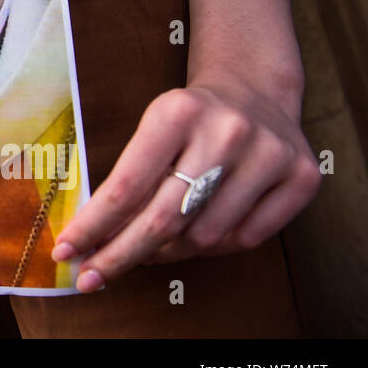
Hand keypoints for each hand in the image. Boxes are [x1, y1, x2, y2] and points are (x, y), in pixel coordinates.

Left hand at [51, 75, 319, 292]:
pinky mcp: (301, 178)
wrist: (254, 90)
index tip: (66, 251)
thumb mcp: (152, 128)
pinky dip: (214, 248)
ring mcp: (269, 155)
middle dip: (120, 255)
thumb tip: (91, 240)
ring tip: (148, 248)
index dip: (93, 226)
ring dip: (168, 253)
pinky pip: (246, 239)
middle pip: (164, 219)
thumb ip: (128, 179)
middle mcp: (227, 132)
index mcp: (177, 112)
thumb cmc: (190, 118)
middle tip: (92, 277)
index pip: (127, 186)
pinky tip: (196, 236)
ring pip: (205, 236)